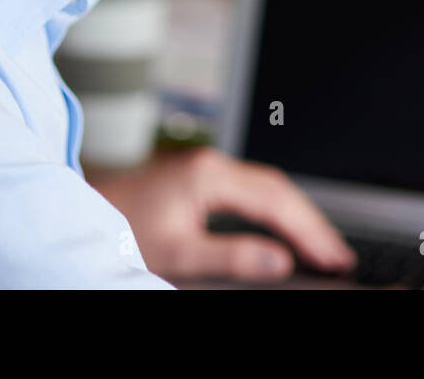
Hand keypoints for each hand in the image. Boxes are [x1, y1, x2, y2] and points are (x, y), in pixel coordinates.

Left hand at [90, 146, 355, 281]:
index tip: (334, 257)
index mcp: (208, 175)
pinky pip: (254, 188)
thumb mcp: (177, 253)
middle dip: (313, 222)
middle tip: (341, 257)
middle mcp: (212, 163)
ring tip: (326, 249)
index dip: (309, 230)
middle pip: (279, 187)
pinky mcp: (203, 177)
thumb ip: (231, 256)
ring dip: (298, 215)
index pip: (274, 200)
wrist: (82, 212)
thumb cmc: (122, 231)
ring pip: (269, 185)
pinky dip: (278, 210)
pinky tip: (289, 231)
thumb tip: (280, 260)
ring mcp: (207, 167)